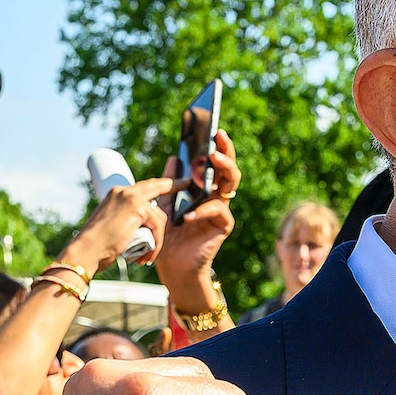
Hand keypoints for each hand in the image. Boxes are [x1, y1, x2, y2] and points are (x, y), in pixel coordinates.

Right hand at [59, 178, 173, 275]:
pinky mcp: (138, 208)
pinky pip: (157, 225)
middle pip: (155, 186)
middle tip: (186, 182)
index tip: (170, 183)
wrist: (86, 252)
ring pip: (158, 216)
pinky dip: (156, 243)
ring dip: (157, 239)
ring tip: (145, 257)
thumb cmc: (96, 247)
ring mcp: (131, 198)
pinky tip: (146, 257)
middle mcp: (124, 191)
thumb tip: (142, 229)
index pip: (143, 187)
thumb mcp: (113, 228)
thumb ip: (128, 223)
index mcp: (117, 194)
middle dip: (173, 184)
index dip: (157, 186)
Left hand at [156, 130, 240, 310]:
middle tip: (218, 135)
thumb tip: (173, 157)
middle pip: (228, 168)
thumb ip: (169, 183)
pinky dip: (202, 210)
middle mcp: (217, 196)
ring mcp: (222, 210)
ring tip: (211, 159)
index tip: (212, 129)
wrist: (172, 265)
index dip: (216, 146)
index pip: (214, 163)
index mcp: (204, 189)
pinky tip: (188, 214)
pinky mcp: (222, 226)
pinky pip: (217, 211)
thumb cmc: (168, 236)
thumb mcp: (164, 204)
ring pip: (231, 184)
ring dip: (223, 169)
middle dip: (225, 150)